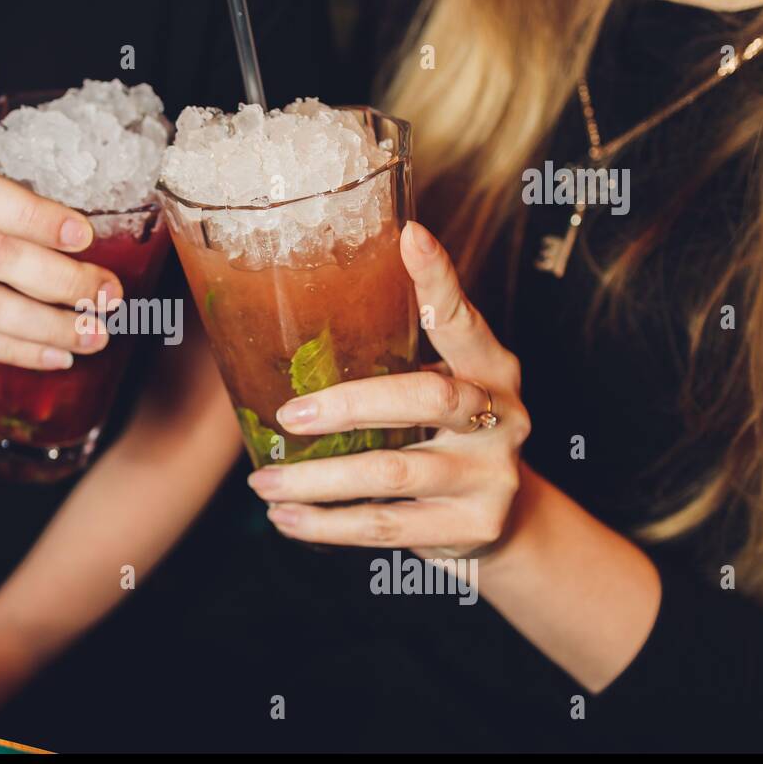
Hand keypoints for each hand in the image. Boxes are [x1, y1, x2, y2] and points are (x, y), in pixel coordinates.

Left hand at [247, 221, 529, 557]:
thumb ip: (394, 359)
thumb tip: (286, 320)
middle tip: (290, 415)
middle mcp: (500, 416)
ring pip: (392, 475)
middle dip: (348, 406)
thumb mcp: (436, 385)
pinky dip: (328, 525)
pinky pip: (387, 527)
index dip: (439, 279)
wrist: (497, 515)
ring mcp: (490, 475)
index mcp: (491, 368)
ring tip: (263, 482)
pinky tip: (286, 518)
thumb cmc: (442, 435)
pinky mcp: (471, 527)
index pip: (462, 317)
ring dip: (317, 481)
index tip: (410, 236)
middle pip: (424, 399)